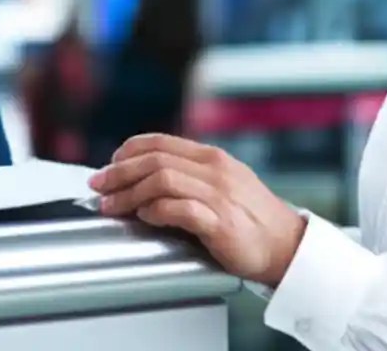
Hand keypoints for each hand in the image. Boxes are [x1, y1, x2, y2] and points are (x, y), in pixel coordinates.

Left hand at [88, 134, 306, 287]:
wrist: (286, 244)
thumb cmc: (252, 219)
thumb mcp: (223, 183)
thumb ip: (191, 176)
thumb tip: (146, 180)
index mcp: (212, 158)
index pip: (160, 143)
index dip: (128, 152)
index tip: (110, 165)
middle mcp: (214, 171)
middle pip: (154, 160)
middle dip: (119, 173)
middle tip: (99, 186)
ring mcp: (218, 195)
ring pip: (162, 180)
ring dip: (130, 193)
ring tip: (113, 206)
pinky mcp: (220, 223)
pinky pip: (180, 209)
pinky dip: (156, 211)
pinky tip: (146, 217)